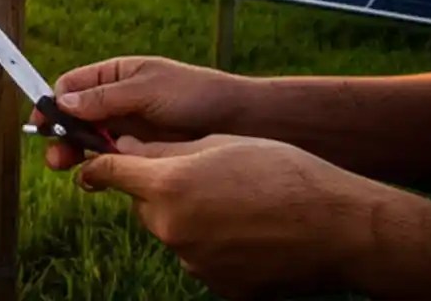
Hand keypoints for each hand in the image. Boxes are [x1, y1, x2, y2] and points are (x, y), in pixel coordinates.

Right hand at [30, 56, 255, 169]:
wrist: (239, 122)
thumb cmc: (196, 95)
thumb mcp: (147, 90)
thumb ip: (105, 98)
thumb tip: (63, 102)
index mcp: (115, 75)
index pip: (71, 86)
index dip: (53, 103)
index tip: (41, 121)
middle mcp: (116, 101)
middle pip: (73, 117)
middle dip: (59, 133)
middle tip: (55, 154)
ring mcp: (127, 128)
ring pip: (87, 140)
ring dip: (74, 151)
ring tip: (68, 166)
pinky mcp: (139, 152)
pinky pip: (109, 159)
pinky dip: (97, 166)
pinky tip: (93, 176)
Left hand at [79, 134, 377, 300]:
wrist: (341, 228)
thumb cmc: (285, 173)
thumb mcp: (221, 143)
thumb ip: (164, 148)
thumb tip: (122, 146)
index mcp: (168, 186)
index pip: (110, 173)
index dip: (97, 166)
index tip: (89, 167)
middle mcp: (172, 228)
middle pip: (145, 205)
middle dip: (161, 191)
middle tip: (206, 178)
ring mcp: (194, 262)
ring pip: (174, 232)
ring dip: (191, 219)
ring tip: (240, 206)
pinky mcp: (218, 286)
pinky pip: (202, 259)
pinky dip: (216, 246)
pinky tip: (251, 233)